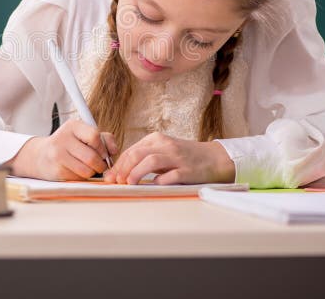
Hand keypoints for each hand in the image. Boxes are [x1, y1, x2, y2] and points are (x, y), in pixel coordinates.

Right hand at [9, 119, 118, 180]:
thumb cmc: (69, 145)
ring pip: (87, 170)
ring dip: (92, 172)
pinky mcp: (57, 170)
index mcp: (73, 126)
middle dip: (100, 164)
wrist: (42, 156)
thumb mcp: (84, 135)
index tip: (104, 153)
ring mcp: (58, 154)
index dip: (103, 148)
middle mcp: (63, 138)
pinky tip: (76, 171)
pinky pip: (78, 177)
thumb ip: (104, 138)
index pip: (94, 136)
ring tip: (88, 168)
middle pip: (92, 156)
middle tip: (100, 165)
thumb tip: (114, 151)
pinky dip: (82, 177)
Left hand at [103, 132, 234, 184]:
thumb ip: (144, 157)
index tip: (111, 176)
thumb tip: (121, 170)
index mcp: (157, 139)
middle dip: (123, 168)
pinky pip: (170, 175)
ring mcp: (177, 158)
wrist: (214, 158)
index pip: (131, 150)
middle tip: (117, 181)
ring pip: (150, 161)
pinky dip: (159, 181)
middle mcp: (166, 146)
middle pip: (137, 153)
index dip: (118, 164)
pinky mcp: (187, 170)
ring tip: (129, 183)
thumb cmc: (185, 156)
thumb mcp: (163, 150)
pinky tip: (153, 185)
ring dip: (137, 172)